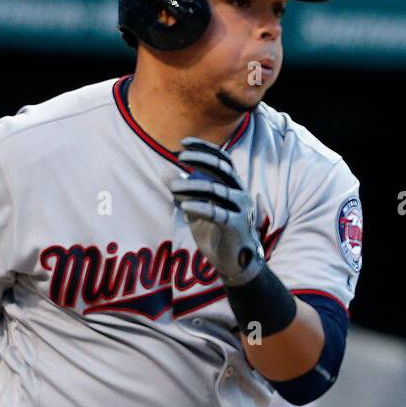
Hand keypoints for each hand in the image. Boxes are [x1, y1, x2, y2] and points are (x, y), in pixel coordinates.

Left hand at [169, 137, 265, 285]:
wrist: (234, 263)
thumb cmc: (216, 234)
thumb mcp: (195, 210)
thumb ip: (184, 192)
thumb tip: (165, 172)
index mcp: (233, 186)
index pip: (222, 159)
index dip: (204, 148)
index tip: (184, 142)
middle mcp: (240, 193)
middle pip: (222, 168)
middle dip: (200, 160)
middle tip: (180, 157)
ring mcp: (241, 209)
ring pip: (216, 190)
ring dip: (192, 186)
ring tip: (172, 186)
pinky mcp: (237, 226)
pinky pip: (217, 213)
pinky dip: (200, 207)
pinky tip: (184, 205)